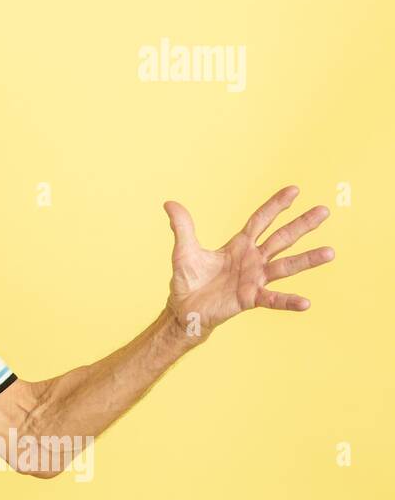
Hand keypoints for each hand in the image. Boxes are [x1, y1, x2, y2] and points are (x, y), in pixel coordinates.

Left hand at [163, 185, 334, 340]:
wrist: (184, 309)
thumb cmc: (187, 280)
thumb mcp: (183, 250)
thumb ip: (182, 227)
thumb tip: (169, 204)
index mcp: (239, 245)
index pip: (261, 220)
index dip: (276, 205)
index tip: (294, 190)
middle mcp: (252, 259)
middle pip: (281, 238)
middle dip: (302, 224)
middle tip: (324, 211)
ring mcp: (254, 279)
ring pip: (285, 266)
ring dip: (307, 260)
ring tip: (330, 252)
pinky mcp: (249, 298)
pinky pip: (272, 299)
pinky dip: (288, 300)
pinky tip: (306, 302)